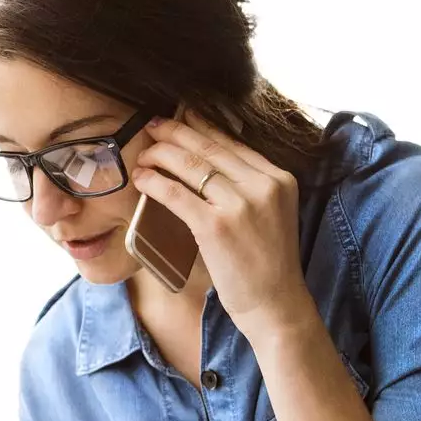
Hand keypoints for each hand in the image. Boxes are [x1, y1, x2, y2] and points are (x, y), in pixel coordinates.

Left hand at [132, 112, 309, 329]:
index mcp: (279, 178)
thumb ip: (248, 186)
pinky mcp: (217, 227)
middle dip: (175, 132)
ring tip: (143, 153)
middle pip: (209, 148)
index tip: (179, 116)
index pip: (232, 142)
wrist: (276, 305)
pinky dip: (155, 182)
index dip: (200, 126)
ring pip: (191, 166)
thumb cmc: (267, 264)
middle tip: (153, 125)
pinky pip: (177, 194)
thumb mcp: (270, 213)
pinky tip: (142, 178)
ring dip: (161, 154)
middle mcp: (263, 186)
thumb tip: (207, 162)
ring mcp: (240, 205)